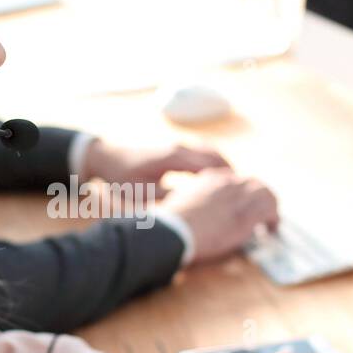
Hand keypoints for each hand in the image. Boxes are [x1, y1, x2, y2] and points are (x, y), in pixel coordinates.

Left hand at [81, 138, 229, 193]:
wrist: (107, 156)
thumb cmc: (122, 177)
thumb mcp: (141, 194)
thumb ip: (164, 199)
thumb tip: (188, 206)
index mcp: (173, 158)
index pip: (209, 165)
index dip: (227, 179)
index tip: (239, 193)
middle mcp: (179, 148)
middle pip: (215, 156)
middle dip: (232, 174)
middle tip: (246, 192)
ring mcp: (178, 146)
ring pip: (211, 152)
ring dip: (225, 167)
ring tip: (238, 186)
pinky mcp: (176, 148)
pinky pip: (203, 153)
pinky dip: (215, 164)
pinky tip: (220, 179)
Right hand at [158, 168, 279, 263]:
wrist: (175, 230)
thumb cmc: (171, 222)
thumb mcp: (179, 201)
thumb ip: (192, 199)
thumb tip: (197, 210)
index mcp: (210, 178)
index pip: (235, 179)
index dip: (243, 192)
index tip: (243, 203)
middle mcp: (227, 183)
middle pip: (254, 182)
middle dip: (260, 196)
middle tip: (262, 212)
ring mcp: (238, 197)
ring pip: (266, 193)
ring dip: (270, 207)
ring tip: (270, 221)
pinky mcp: (247, 215)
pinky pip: (270, 210)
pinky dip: (274, 219)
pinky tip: (271, 229)